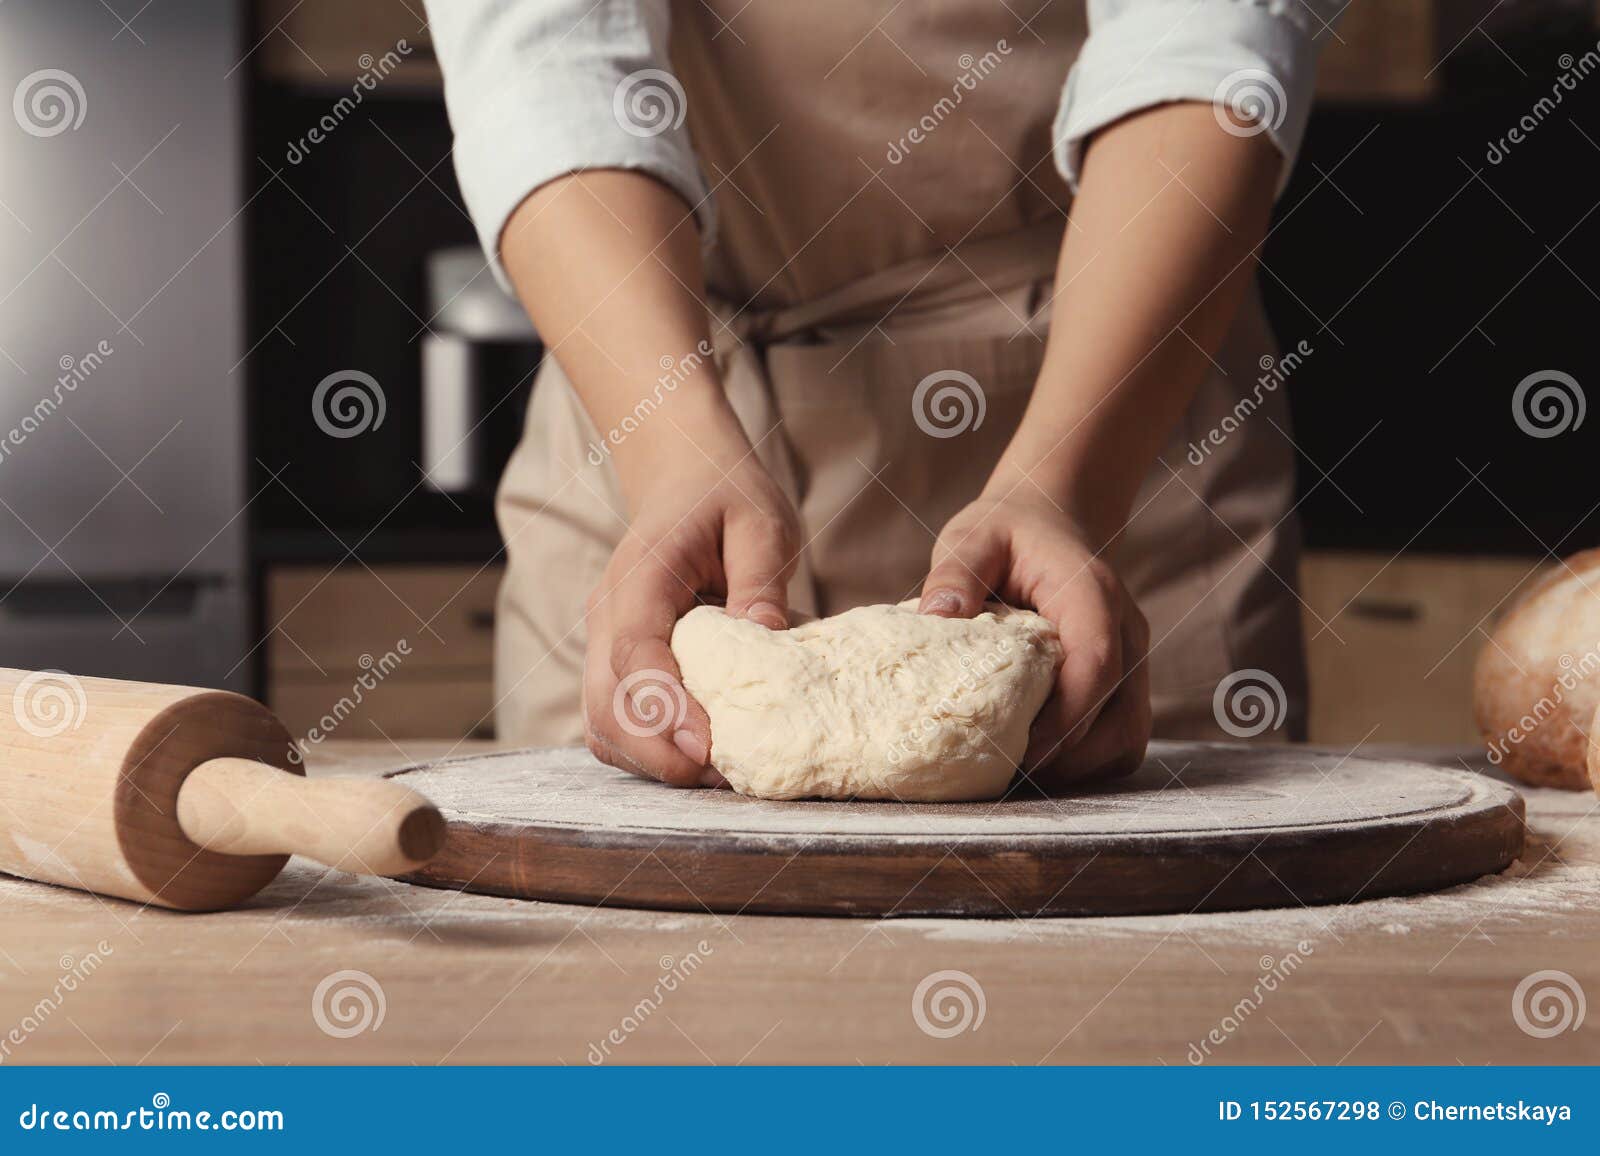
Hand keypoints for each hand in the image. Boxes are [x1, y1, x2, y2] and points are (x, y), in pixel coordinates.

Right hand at [583, 449, 799, 787]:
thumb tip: (765, 639)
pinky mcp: (616, 663)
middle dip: (656, 754)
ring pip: (602, 724)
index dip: (664, 707)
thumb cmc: (727, 496)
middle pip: (605, 705)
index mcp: (640, 578)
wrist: (686, 475)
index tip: (707, 747)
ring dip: (650, 760)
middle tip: (722, 778)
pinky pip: (614, 721)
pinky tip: (699, 756)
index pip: (634, 653)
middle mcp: (609, 615)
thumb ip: (761, 580)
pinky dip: (647, 751)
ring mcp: (604, 642)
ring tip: (718, 775)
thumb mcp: (762, 523)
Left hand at [918, 493, 1150, 786]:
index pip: (1096, 664)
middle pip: (1121, 715)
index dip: (1064, 718)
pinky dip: (1088, 759)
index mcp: (1092, 595)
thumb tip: (937, 616)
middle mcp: (1126, 631)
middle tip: (1007, 773)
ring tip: (1020, 773)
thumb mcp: (973, 536)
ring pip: (1128, 734)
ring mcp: (1132, 659)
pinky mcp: (1125, 680)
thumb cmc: (1007, 530)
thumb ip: (956, 571)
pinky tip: (1040, 760)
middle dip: (1068, 756)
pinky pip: (1122, 736)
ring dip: (1081, 765)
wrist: (1052, 520)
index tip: (1018, 751)